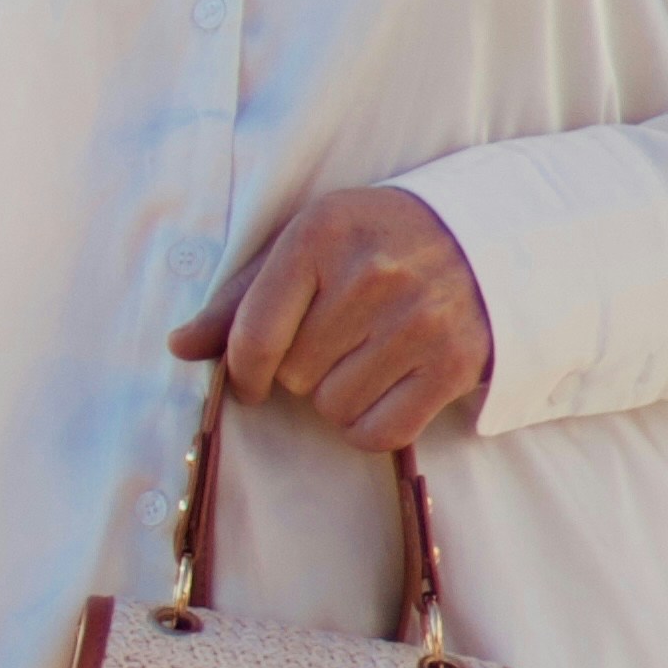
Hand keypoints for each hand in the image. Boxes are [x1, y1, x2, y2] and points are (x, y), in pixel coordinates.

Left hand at [175, 185, 492, 451]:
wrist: (489, 237)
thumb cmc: (379, 240)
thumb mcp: (310, 241)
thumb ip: (243, 296)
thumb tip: (178, 347)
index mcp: (322, 233)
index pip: (254, 334)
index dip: (242, 372)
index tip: (250, 379)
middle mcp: (372, 275)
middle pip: (293, 376)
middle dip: (304, 369)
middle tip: (339, 338)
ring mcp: (417, 322)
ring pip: (332, 408)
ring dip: (338, 396)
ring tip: (366, 356)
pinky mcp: (453, 366)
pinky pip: (379, 433)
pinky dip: (371, 425)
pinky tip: (387, 387)